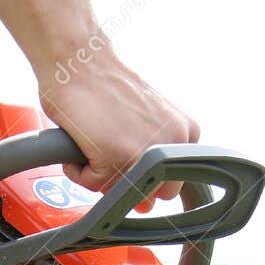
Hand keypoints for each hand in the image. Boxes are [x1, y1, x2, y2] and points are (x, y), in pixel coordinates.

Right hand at [36, 47, 199, 204]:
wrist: (79, 59)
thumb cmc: (104, 86)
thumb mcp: (146, 120)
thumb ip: (153, 157)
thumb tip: (147, 205)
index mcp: (187, 132)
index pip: (170, 181)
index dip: (143, 174)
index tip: (126, 155)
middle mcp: (174, 142)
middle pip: (151, 195)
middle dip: (126, 180)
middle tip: (107, 149)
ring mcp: (145, 152)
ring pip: (118, 192)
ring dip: (98, 174)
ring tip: (93, 139)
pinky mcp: (116, 158)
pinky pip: (91, 184)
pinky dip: (78, 169)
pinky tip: (80, 139)